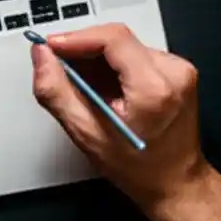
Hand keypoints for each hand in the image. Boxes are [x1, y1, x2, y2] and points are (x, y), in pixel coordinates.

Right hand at [31, 23, 208, 211]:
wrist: (175, 182)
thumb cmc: (137, 167)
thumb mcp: (85, 133)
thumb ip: (56, 91)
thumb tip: (41, 55)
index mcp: (154, 89)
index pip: (112, 39)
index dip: (76, 38)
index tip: (51, 46)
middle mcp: (173, 73)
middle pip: (116, 40)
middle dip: (82, 50)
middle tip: (58, 68)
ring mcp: (179, 70)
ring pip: (123, 46)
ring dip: (96, 59)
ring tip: (84, 87)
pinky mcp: (177, 71)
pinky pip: (134, 54)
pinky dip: (111, 65)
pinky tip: (104, 88)